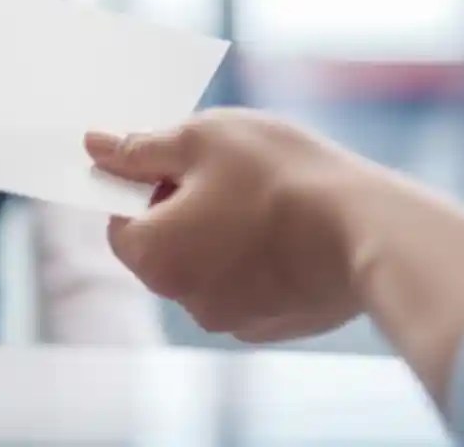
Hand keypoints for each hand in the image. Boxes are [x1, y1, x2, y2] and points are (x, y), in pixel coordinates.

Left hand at [86, 108, 382, 342]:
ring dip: (223, 234)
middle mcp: (181, 298)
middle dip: (185, 208)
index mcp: (151, 255)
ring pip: (207, 266)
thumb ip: (140, 147)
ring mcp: (230, 318)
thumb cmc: (278, 175)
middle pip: (163, 244)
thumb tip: (93, 147)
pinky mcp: (273, 325)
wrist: (369, 231)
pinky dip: (259, 261)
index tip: (184, 161)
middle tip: (232, 173)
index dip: (145, 183)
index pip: (120, 217)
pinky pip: (248, 285)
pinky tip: (293, 230)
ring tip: (268, 199)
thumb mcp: (200, 138)